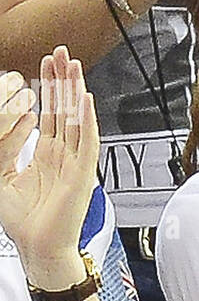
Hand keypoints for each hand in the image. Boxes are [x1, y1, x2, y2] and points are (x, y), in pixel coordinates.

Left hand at [0, 49, 98, 282]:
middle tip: (61, 53)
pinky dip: (88, 120)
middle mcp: (63, 155)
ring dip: (75, 91)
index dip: (48, 89)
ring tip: (72, 65)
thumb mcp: (3, 176)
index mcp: (47, 155)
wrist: (38, 248)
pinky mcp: (82, 174)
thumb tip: (15, 122)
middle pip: (65, 109)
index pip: (50, 113)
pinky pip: (87, 141)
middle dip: (62, 80)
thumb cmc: (25, 222)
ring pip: (78, 118)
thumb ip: (7, 149)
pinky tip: (85, 99)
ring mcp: (75, 163)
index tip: (44, 66)